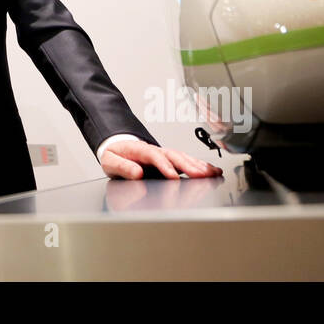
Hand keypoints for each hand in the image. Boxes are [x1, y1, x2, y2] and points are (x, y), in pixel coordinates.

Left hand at [101, 139, 221, 179]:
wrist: (116, 146)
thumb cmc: (114, 155)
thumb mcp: (110, 161)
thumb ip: (122, 167)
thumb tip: (136, 172)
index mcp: (139, 149)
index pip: (154, 156)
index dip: (165, 166)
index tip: (173, 176)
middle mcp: (155, 150)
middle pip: (174, 156)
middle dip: (189, 166)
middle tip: (201, 175)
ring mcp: (164, 154)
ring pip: (184, 158)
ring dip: (199, 165)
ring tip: (213, 173)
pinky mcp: (170, 160)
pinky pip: (187, 161)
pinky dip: (201, 165)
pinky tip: (212, 171)